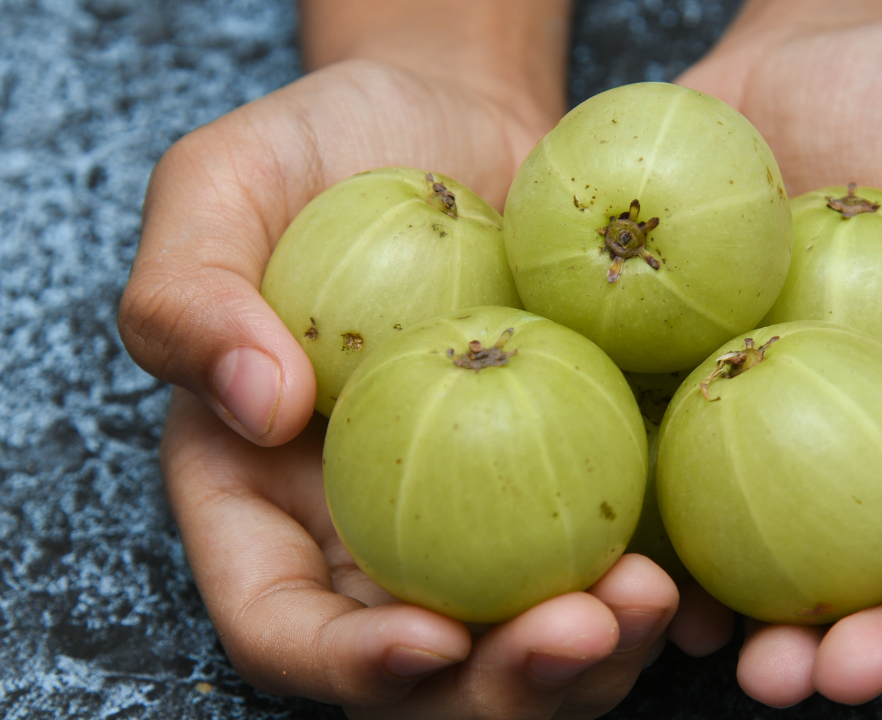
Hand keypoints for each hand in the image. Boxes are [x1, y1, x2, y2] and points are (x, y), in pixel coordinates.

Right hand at [124, 4, 683, 712]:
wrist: (464, 125)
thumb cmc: (329, 149)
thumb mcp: (222, 182)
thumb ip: (188, 295)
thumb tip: (258, 407)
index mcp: (264, 504)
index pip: (284, 630)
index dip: (348, 665)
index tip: (433, 639)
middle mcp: (374, 541)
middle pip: (426, 678)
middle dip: (504, 686)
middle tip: (581, 630)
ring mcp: (480, 526)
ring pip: (528, 648)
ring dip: (597, 658)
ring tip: (653, 600)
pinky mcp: (571, 491)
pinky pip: (608, 567)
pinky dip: (653, 589)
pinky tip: (693, 562)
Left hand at [667, 21, 881, 705]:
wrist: (785, 60)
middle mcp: (861, 440)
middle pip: (873, 569)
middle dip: (858, 643)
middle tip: (814, 677)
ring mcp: (766, 428)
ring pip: (770, 557)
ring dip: (754, 624)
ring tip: (729, 660)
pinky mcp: (680, 398)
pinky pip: (672, 485)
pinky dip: (666, 545)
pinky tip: (646, 582)